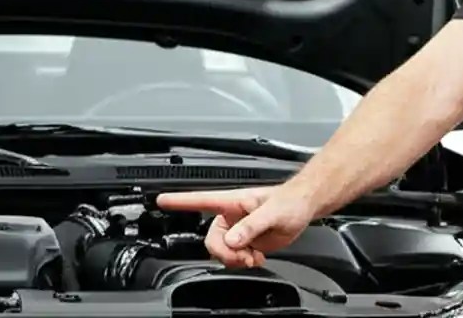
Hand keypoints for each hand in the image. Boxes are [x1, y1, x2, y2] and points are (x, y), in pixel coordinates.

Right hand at [155, 186, 313, 268]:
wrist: (302, 209)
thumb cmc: (289, 201)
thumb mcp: (271, 212)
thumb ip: (251, 225)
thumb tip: (232, 239)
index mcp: (232, 202)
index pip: (199, 200)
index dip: (178, 201)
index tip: (160, 200)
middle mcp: (230, 217)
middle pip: (211, 240)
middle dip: (225, 252)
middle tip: (243, 255)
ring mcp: (237, 231)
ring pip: (222, 252)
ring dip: (236, 259)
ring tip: (254, 256)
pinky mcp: (246, 243)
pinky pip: (234, 258)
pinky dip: (244, 262)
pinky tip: (256, 257)